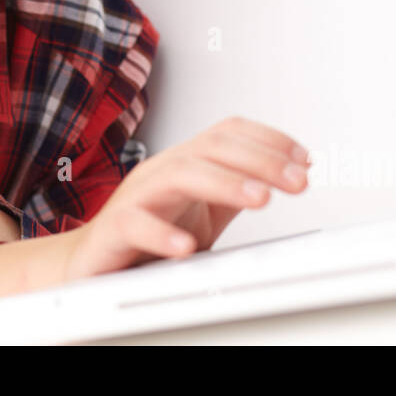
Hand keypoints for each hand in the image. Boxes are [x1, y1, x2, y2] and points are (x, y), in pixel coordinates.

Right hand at [62, 116, 308, 280]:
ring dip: (225, 184)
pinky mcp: (113, 230)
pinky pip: (136, 224)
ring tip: (259, 199)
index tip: (305, 160)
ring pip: (178, 173)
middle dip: (261, 160)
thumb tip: (287, 178)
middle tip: (296, 181)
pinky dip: (162, 233)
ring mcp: (136, 197)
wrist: (90, 262)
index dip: (269, 140)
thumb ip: (235, 193)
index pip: (227, 133)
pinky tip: (187, 246)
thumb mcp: (202, 210)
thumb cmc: (146, 235)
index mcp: (184, 164)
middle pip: (210, 147)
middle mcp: (161, 171)